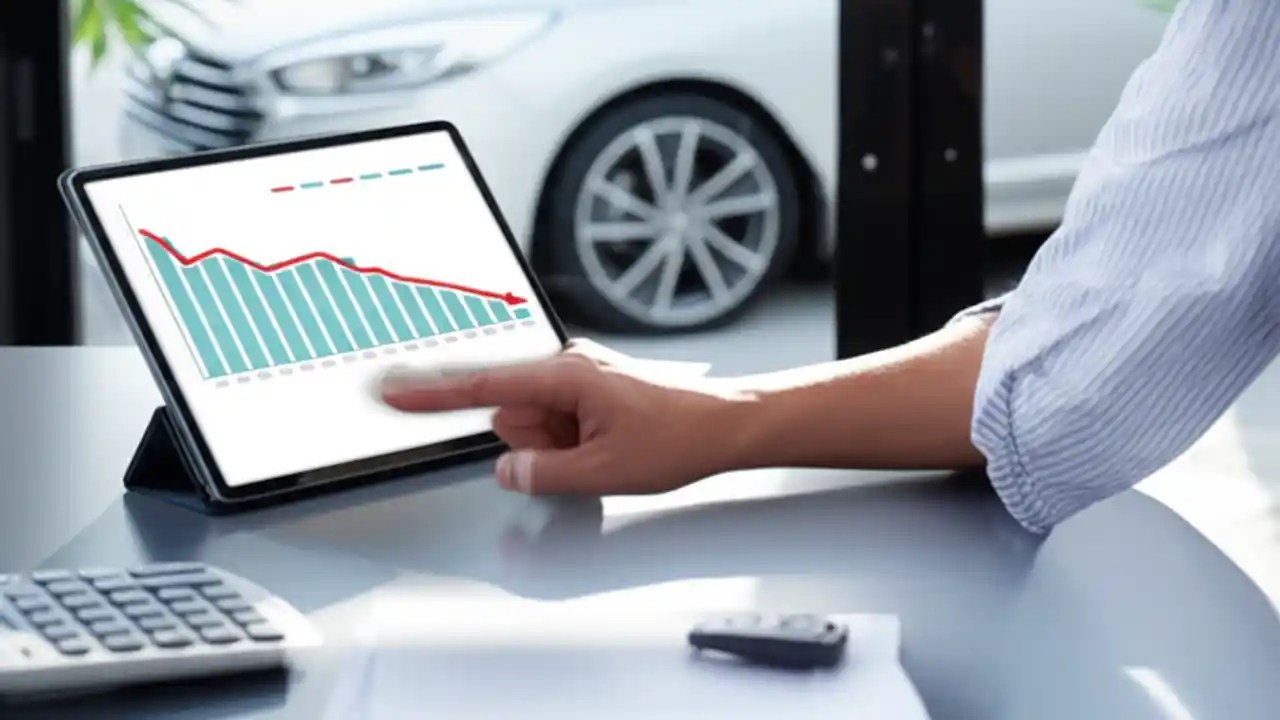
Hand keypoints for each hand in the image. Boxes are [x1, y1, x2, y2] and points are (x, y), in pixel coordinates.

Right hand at [378, 340, 747, 494]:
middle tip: (586, 456)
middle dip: (536, 443)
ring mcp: (579, 374)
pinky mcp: (590, 386)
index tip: (393, 393)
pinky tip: (609, 445)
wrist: (726, 424)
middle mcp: (568, 365)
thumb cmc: (677, 436)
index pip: (482, 387)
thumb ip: (541, 472)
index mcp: (565, 375)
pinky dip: (572, 440)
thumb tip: (505, 468)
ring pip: (535, 420)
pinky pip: (558, 419)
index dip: (433, 395)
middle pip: (513, 413)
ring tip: (606, 449)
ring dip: (557, 444)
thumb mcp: (602, 471)